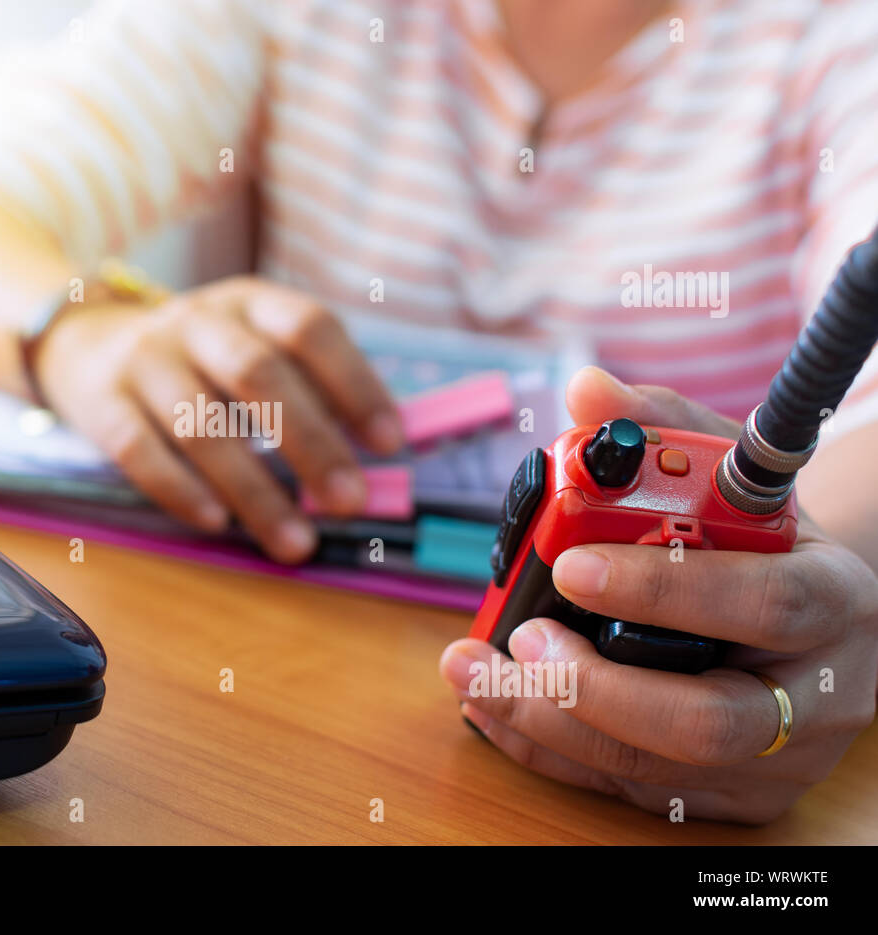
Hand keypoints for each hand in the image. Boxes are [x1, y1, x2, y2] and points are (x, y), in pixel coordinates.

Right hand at [32, 275, 402, 562]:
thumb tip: (374, 458)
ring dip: (254, 490)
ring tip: (295, 542)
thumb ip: (308, 388)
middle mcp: (196, 322)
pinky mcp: (102, 404)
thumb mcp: (252, 344)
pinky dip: (181, 491)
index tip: (389, 444)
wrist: (85, 341)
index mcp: (249, 302)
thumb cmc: (200, 359)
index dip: (354, 383)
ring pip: (202, 424)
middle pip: (258, 375)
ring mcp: (144, 360)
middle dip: (311, 442)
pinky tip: (216, 523)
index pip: (309, 328)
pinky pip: (140, 451)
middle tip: (350, 502)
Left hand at [440, 366, 877, 822]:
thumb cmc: (756, 538)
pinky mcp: (727, 795)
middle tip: (520, 638)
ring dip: (547, 722)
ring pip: (655, 768)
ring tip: (475, 672)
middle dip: (593, 686)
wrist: (812, 618)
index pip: (762, 602)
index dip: (662, 588)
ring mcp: (771, 758)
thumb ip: (659, 426)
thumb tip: (587, 391)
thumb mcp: (725, 469)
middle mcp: (812, 693)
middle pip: (707, 722)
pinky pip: (626, 787)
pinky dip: (547, 751)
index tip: (569, 563)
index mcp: (828, 596)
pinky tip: (493, 707)